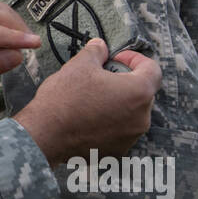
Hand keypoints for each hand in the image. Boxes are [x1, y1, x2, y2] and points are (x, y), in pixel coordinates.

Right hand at [14, 38, 159, 162]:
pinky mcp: (117, 151)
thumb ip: (96, 51)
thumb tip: (100, 47)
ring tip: (93, 99)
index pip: (153, 70)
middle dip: (125, 81)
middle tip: (102, 76)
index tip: (117, 59)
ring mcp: (130, 138)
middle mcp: (141, 118)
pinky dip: (109, 123)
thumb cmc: (64, 99)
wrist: (45, 134)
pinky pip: (119, 132)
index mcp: (138, 92)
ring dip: (117, 103)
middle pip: (142, 93)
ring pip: (131, 114)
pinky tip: (89, 118)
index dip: (135, 59)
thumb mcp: (79, 65)